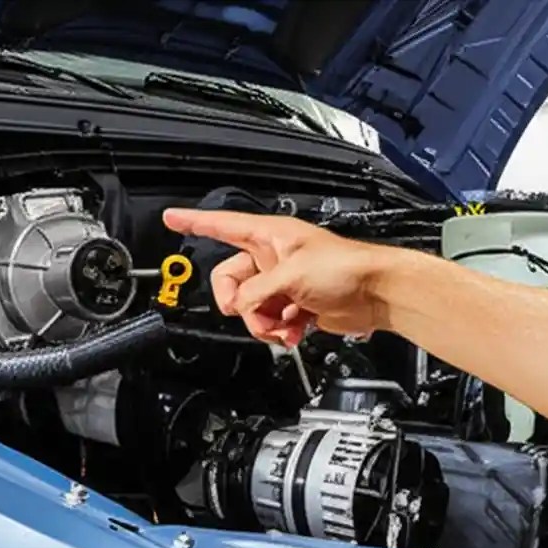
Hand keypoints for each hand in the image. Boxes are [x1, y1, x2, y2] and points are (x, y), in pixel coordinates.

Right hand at [162, 209, 395, 345]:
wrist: (376, 294)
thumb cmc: (346, 268)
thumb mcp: (291, 274)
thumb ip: (257, 291)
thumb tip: (242, 307)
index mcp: (269, 236)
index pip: (222, 225)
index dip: (194, 222)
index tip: (170, 218)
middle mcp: (272, 257)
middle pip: (231, 281)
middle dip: (241, 304)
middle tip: (254, 312)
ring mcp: (283, 282)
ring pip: (250, 308)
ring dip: (263, 322)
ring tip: (284, 324)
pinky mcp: (295, 304)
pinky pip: (269, 321)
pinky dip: (279, 330)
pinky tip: (295, 329)